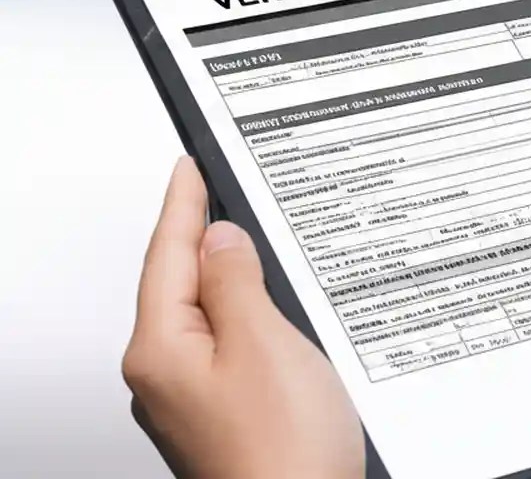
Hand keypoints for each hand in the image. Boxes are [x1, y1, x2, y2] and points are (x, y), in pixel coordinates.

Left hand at [123, 157, 363, 478]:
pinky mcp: (229, 417)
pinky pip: (233, 350)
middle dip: (202, 238)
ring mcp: (196, 401)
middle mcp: (167, 378)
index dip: (182, 204)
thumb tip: (222, 240)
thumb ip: (237, 282)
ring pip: (211, 320)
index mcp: (162, 352)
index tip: (188, 167)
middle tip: (212, 189)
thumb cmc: (281, 452)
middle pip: (180, 287)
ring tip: (250, 242)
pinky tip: (273, 313)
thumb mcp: (263, 341)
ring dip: (234, 281)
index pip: (168, 255)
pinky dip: (252, 321)